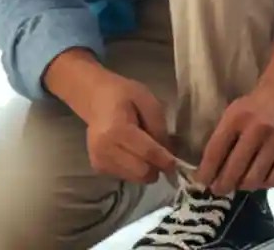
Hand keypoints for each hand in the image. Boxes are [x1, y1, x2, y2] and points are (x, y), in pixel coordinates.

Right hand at [47, 52, 176, 184]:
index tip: (178, 164)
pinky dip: (135, 168)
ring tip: (145, 150)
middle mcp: (105, 149)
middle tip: (164, 157)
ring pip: (135, 178)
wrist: (95, 98)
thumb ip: (159, 126)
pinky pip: (127, 176)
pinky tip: (132, 152)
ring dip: (146, 169)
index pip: (147, 152)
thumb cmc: (123, 95)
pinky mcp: (98, 167)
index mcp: (117, 129)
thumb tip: (168, 152)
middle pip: (141, 172)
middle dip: (157, 167)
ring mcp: (99, 160)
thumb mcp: (147, 100)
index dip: (166, 160)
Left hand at [195, 86, 273, 194]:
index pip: (216, 151)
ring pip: (254, 178)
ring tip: (238, 185)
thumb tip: (210, 168)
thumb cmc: (256, 105)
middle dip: (222, 185)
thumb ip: (222, 137)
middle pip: (234, 169)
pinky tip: (258, 181)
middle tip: (218, 189)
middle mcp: (258, 130)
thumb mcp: (233, 112)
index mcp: (237, 118)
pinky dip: (264, 184)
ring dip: (242, 186)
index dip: (206, 171)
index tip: (201, 182)